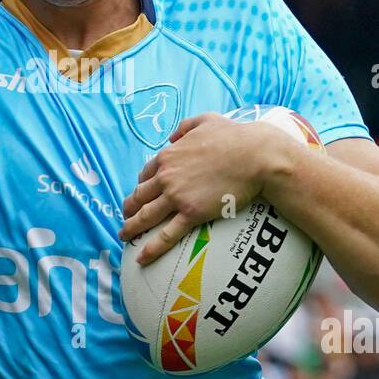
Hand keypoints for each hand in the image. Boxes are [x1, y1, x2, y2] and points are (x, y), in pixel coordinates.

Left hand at [118, 113, 285, 264]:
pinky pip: (167, 234)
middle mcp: (166, 177)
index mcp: (168, 156)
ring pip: (146, 216)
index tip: (140, 195)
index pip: (145, 175)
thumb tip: (174, 136)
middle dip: (129, 208)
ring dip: (131, 228)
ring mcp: (177, 197)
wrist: (255, 156)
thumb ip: (185, 126)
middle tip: (125, 217)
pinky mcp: (191, 213)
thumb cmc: (234, 137)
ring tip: (124, 237)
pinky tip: (141, 258)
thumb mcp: (205, 120)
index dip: (140, 186)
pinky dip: (151, 248)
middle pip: (139, 196)